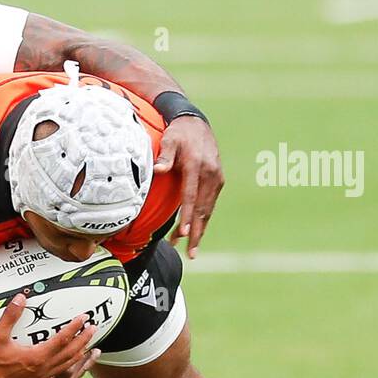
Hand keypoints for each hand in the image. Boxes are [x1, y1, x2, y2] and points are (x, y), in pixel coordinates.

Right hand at [0, 295, 99, 377]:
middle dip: (84, 340)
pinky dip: (69, 367)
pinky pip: (58, 374)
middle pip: (70, 354)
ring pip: (67, 366)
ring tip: (89, 345)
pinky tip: (70, 364)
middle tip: (94, 328)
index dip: (75, 328)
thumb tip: (21, 297)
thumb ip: (10, 315)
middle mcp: (42, 370)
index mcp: (36, 357)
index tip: (84, 317)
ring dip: (80, 354)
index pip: (62, 340)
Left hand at [155, 115, 223, 259]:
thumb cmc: (178, 134)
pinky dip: (203, 219)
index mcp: (196, 166)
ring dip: (199, 230)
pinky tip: (195, 232)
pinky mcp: (217, 180)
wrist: (196, 123)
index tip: (182, 233)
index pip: (190, 196)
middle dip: (195, 232)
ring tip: (191, 250)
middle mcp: (210, 174)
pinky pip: (210, 204)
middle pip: (202, 208)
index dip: (186, 216)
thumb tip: (159, 169)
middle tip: (190, 253)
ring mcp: (216, 178)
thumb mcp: (169, 140)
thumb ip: (164, 155)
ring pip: (208, 209)